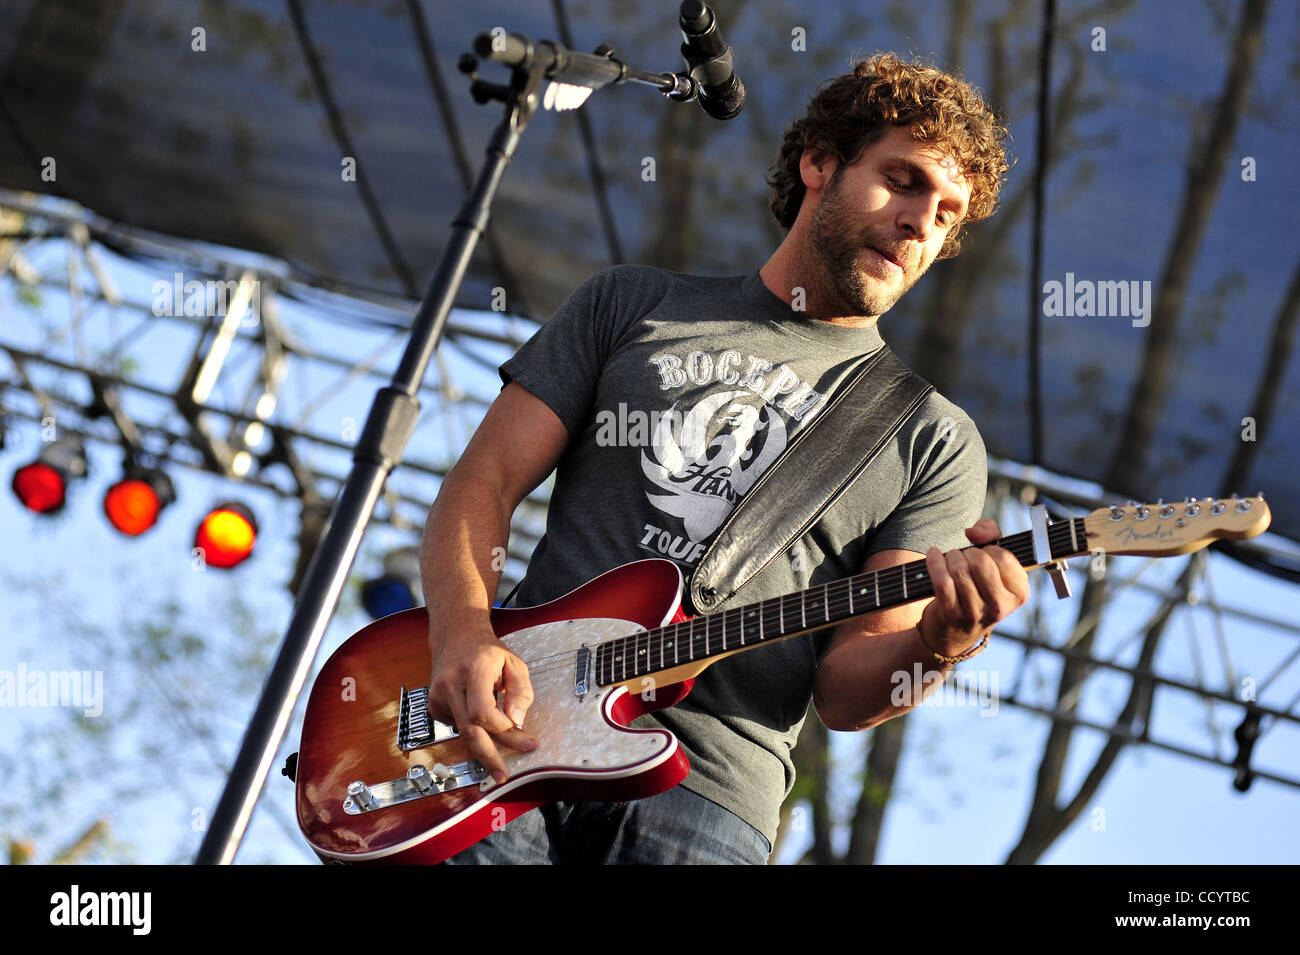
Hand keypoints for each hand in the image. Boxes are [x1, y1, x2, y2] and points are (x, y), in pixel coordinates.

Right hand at [427, 623, 537, 783]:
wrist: (455, 638)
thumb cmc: (488, 652)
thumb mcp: (515, 664)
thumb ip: (521, 693)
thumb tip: (516, 722)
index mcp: (473, 669)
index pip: (483, 712)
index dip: (504, 730)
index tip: (526, 738)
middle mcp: (450, 683)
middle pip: (469, 731)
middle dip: (489, 756)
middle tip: (503, 775)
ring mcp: (438, 696)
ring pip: (463, 733)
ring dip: (485, 745)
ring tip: (500, 754)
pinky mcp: (434, 707)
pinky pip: (457, 728)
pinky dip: (473, 730)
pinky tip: (478, 717)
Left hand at [919, 518, 1028, 658]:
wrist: (954, 632)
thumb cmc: (977, 589)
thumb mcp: (995, 566)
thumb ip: (992, 536)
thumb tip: (974, 532)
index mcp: (1019, 593)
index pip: (1004, 557)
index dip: (989, 547)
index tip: (982, 550)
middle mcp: (1000, 606)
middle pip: (981, 562)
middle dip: (967, 552)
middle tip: (962, 557)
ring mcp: (975, 612)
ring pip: (960, 570)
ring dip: (950, 557)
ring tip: (948, 558)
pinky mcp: (951, 614)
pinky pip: (942, 580)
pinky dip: (934, 562)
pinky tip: (933, 555)